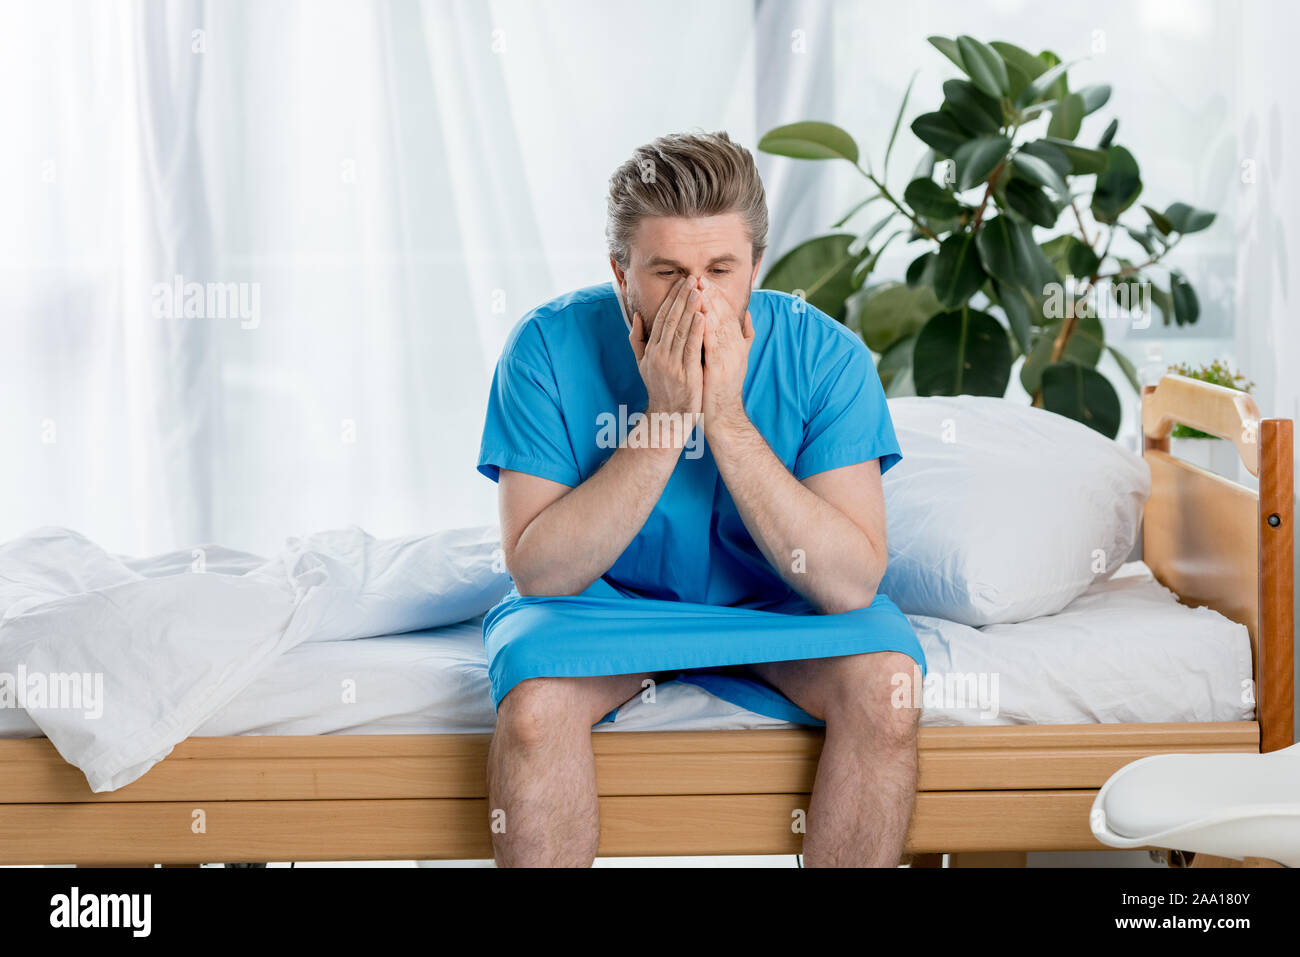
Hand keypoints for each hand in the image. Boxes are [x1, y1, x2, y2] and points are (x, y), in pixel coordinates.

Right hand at [629, 276, 704, 417]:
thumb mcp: (643, 363)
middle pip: (671, 320)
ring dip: (690, 309)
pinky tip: (703, 316)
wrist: (668, 416)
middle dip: (682, 297)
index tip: (682, 282)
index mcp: (651, 349)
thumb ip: (638, 339)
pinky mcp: (685, 374)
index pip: (661, 317)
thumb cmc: (660, 388)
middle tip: (692, 278)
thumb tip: (636, 315)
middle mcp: (659, 354)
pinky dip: (696, 331)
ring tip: (698, 290)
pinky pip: (691, 348)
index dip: (671, 298)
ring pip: (681, 330)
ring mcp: (672, 364)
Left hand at [698, 275, 753, 432]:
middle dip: (711, 295)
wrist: (724, 416)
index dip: (716, 296)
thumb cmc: (723, 388)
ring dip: (709, 307)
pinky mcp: (720, 369)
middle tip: (699, 277)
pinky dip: (707, 329)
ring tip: (698, 289)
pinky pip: (713, 345)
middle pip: (724, 316)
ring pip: (719, 326)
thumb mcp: (736, 359)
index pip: (727, 314)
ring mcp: (729, 358)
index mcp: (737, 344)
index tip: (704, 280)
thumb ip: (743, 337)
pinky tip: (700, 315)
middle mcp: (735, 348)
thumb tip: (748, 315)